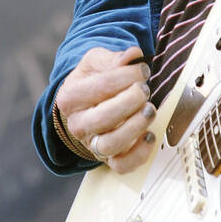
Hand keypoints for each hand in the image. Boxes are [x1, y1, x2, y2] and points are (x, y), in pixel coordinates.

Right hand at [55, 44, 155, 173]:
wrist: (87, 103)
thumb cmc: (93, 80)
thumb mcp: (97, 62)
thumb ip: (114, 57)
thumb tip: (132, 56)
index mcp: (70, 97)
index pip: (98, 88)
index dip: (126, 76)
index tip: (142, 70)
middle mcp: (78, 124)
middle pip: (102, 118)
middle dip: (130, 101)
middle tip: (145, 89)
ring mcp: (92, 144)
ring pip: (110, 145)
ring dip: (135, 127)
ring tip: (149, 110)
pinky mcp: (108, 158)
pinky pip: (121, 165)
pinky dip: (138, 154)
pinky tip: (150, 136)